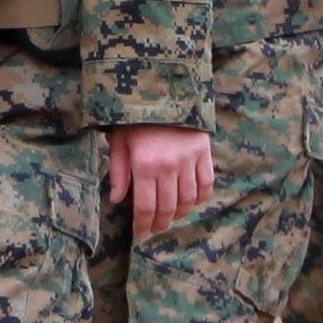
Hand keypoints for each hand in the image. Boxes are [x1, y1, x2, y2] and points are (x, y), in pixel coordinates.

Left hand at [110, 125, 215, 242]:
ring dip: (180, 213)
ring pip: (188, 199)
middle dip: (161, 223)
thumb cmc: (134, 117)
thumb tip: (115, 199)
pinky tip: (191, 201)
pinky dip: (200, 197)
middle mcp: (168, 166)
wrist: (162, 88)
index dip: (143, 225)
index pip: (145, 207)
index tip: (140, 233)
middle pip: (168, 207)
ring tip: (172, 216)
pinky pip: (206, 183)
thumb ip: (118, 172)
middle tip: (156, 229)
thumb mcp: (119, 142)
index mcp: (144, 165)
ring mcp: (188, 160)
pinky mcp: (203, 152)